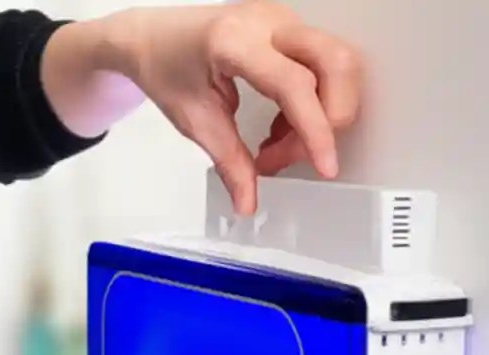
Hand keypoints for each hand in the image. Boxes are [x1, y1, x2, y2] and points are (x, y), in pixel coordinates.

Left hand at [43, 1, 362, 214]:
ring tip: (280, 141)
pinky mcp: (289, 29)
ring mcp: (282, 20)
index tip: (325, 166)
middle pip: (336, 62)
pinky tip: (281, 125)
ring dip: (323, 112)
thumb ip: (228, 162)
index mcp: (234, 42)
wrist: (151, 37)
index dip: (315, 129)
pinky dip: (312, 104)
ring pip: (337, 64)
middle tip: (294, 154)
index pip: (294, 83)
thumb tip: (249, 201)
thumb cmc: (164, 67)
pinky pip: (322, 66)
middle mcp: (266, 22)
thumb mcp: (194, 121)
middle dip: (332, 116)